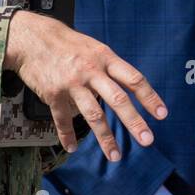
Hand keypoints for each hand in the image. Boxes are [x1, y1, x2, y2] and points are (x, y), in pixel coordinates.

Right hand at [4, 9, 166, 158]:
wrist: (32, 38)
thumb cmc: (68, 44)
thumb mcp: (95, 48)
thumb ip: (111, 67)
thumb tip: (131, 86)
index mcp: (106, 58)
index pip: (134, 79)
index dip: (149, 97)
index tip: (162, 115)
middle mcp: (92, 71)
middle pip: (118, 100)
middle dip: (134, 122)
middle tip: (147, 140)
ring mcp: (72, 83)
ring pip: (93, 115)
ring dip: (105, 138)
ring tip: (115, 155)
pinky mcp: (53, 93)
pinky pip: (63, 119)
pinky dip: (67, 136)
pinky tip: (72, 148)